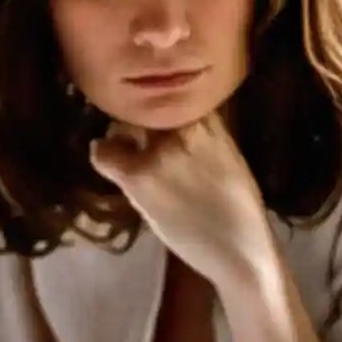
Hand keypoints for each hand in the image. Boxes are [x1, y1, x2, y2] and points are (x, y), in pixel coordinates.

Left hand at [89, 112, 271, 283]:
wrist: (240, 249)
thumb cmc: (238, 208)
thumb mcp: (227, 154)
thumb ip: (202, 132)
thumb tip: (173, 118)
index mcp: (210, 119)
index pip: (172, 93)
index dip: (157, 98)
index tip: (152, 109)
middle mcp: (185, 126)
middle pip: (145, 105)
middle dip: (137, 115)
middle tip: (133, 129)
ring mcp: (160, 151)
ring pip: (122, 125)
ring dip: (121, 135)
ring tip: (123, 144)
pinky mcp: (140, 176)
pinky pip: (105, 153)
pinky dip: (102, 151)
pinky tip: (103, 153)